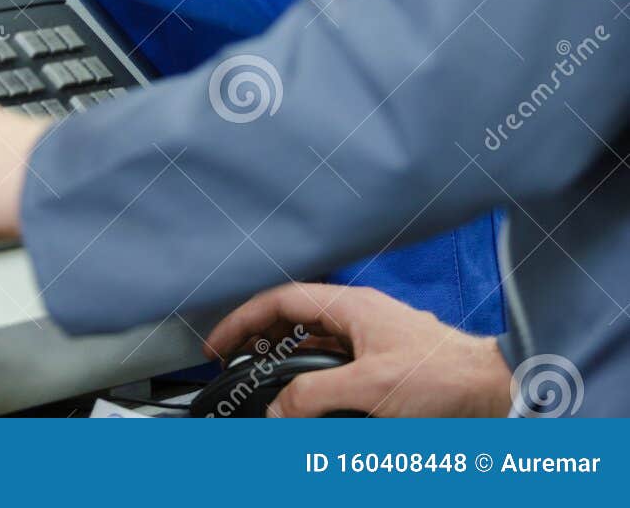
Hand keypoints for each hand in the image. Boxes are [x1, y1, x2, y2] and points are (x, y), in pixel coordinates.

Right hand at [204, 282, 511, 417]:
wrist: (496, 393)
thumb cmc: (444, 376)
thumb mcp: (370, 387)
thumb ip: (315, 396)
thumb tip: (276, 411)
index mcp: (350, 307)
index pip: (281, 302)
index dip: (244, 321)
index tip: (218, 345)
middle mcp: (358, 319)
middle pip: (294, 323)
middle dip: (261, 344)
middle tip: (235, 369)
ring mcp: (372, 342)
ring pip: (314, 348)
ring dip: (287, 368)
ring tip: (265, 390)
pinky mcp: (385, 368)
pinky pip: (336, 370)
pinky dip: (314, 385)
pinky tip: (309, 407)